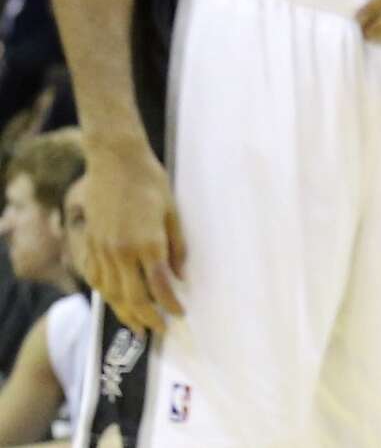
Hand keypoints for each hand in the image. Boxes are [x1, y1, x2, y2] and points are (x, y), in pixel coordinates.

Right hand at [81, 141, 185, 333]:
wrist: (116, 160)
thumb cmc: (150, 181)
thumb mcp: (172, 211)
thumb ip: (177, 246)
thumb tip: (181, 276)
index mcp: (148, 242)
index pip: (160, 286)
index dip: (170, 305)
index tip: (180, 314)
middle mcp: (122, 252)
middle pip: (134, 298)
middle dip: (149, 318)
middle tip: (160, 330)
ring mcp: (102, 250)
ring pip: (112, 294)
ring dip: (125, 313)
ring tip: (138, 325)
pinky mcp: (90, 244)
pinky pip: (96, 279)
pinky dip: (106, 295)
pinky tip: (116, 300)